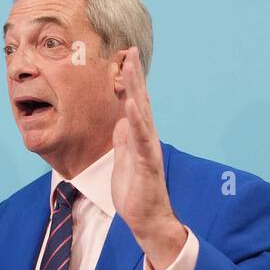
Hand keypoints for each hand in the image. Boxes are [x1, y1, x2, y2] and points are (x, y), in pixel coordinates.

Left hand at [111, 47, 186, 269]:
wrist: (147, 218)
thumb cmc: (136, 190)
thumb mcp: (124, 158)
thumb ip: (124, 138)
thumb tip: (121, 119)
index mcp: (140, 136)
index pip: (135, 103)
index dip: (130, 80)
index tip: (125, 57)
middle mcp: (147, 137)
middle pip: (140, 101)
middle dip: (134, 76)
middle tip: (130, 51)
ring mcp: (149, 148)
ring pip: (142, 114)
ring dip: (135, 90)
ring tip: (129, 69)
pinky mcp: (148, 162)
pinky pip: (141, 138)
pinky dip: (136, 120)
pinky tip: (130, 105)